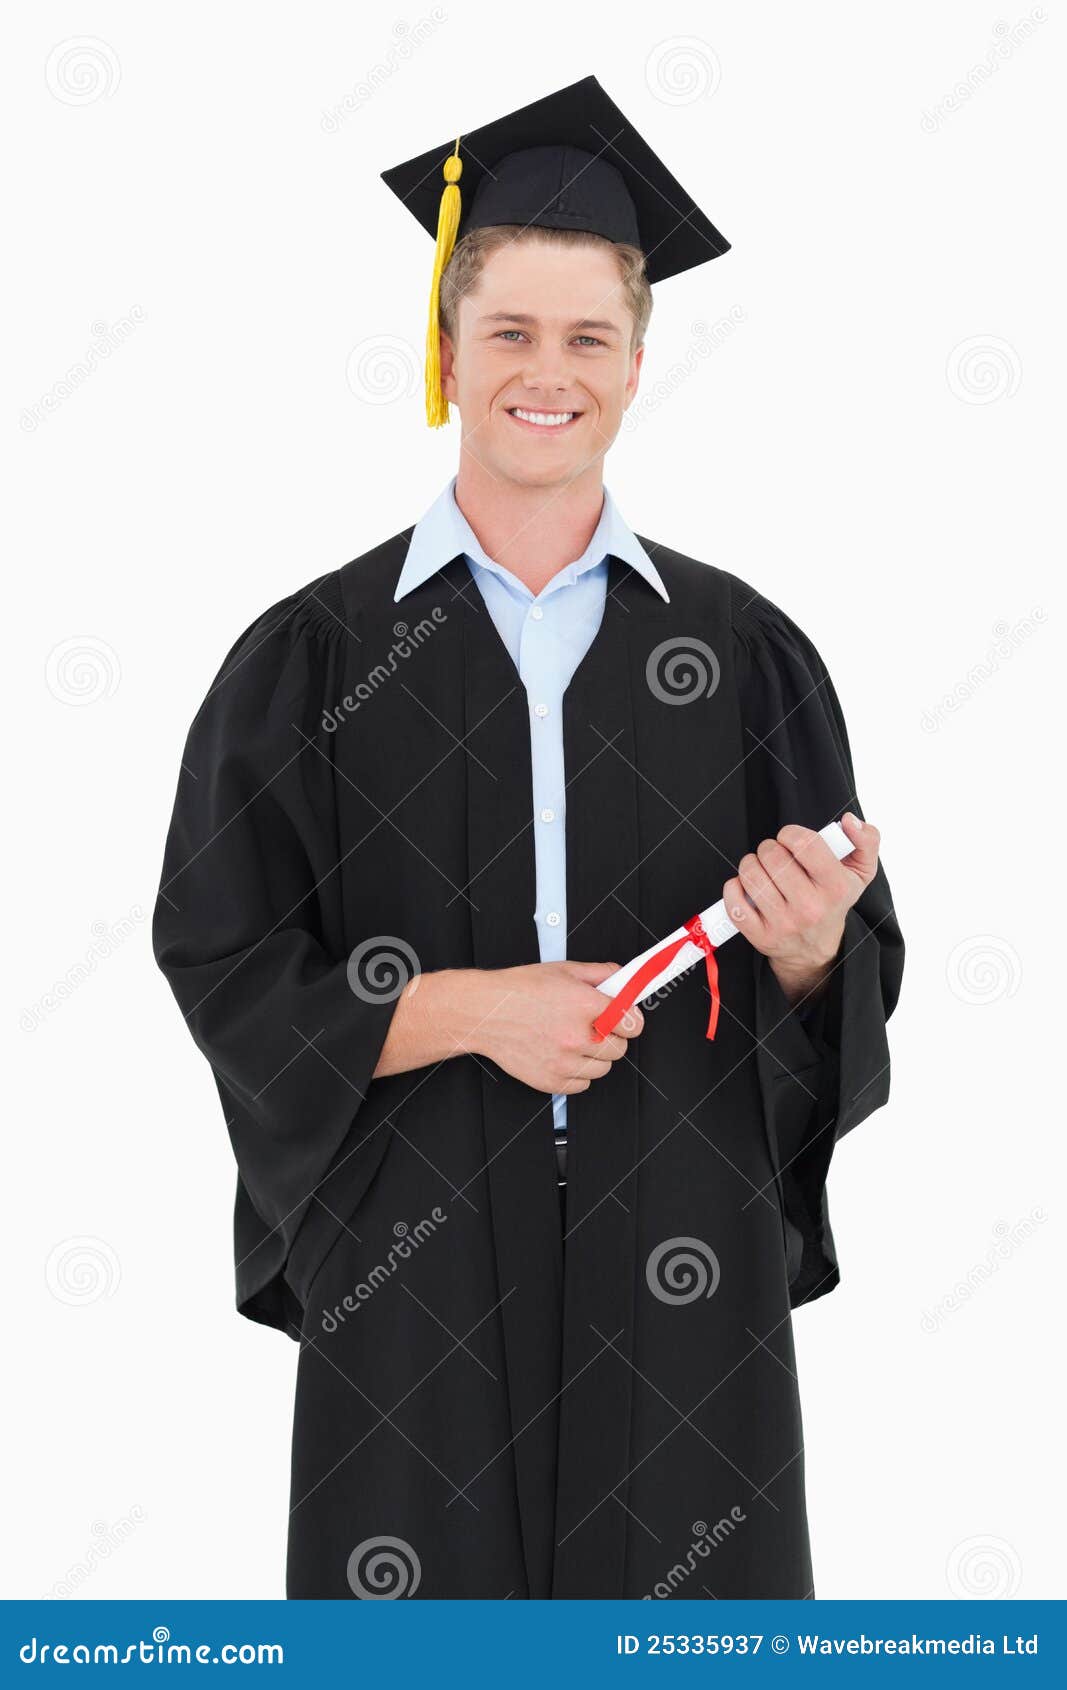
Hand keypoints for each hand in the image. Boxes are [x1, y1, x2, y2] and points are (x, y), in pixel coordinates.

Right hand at [469, 960, 643, 1094]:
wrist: (485, 1012)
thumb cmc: (518, 990)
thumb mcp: (563, 971)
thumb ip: (600, 973)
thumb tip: (623, 979)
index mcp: (583, 1005)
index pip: (632, 1023)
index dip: (631, 1021)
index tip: (627, 1020)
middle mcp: (575, 1035)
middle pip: (620, 1049)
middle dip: (612, 1037)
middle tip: (596, 1028)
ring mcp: (563, 1061)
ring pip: (603, 1069)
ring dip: (596, 1056)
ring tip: (576, 1041)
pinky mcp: (551, 1080)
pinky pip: (583, 1084)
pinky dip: (578, 1073)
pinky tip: (564, 1055)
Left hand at [723, 812, 879, 1002]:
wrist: (815, 948)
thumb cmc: (833, 901)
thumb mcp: (860, 872)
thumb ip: (865, 840)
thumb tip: (849, 820)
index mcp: (836, 888)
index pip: (804, 843)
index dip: (790, 834)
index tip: (790, 840)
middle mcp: (811, 908)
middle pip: (773, 856)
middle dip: (769, 848)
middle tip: (775, 856)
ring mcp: (784, 924)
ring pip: (750, 875)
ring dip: (750, 864)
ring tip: (761, 869)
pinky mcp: (760, 936)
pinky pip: (734, 902)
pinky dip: (734, 888)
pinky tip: (747, 887)